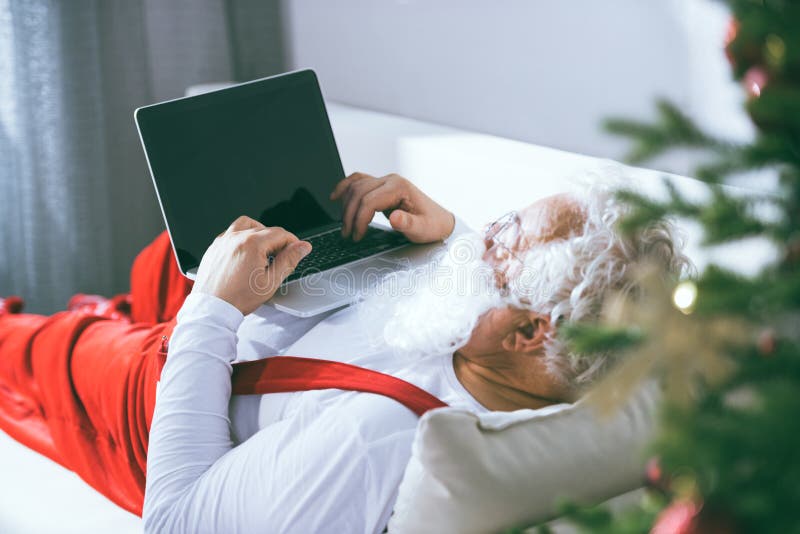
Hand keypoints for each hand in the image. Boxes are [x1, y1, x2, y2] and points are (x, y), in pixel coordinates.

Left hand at [192, 216, 311, 314]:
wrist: (212, 308)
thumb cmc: (238, 298)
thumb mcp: (270, 281)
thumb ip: (288, 260)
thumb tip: (302, 247)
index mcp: (252, 244)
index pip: (280, 233)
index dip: (293, 242)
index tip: (296, 250)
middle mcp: (236, 238)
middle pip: (265, 229)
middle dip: (277, 240)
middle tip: (281, 257)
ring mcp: (223, 241)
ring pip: (247, 225)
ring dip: (259, 232)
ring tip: (263, 249)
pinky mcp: (215, 247)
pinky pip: (232, 232)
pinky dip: (243, 237)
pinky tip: (246, 252)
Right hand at [330, 172, 455, 242]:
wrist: (439, 221)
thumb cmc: (432, 225)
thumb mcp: (423, 229)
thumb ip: (409, 224)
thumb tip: (395, 217)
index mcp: (399, 187)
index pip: (369, 200)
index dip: (359, 219)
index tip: (357, 236)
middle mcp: (390, 180)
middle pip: (358, 193)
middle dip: (349, 215)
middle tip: (348, 235)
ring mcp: (385, 181)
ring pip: (355, 187)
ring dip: (345, 205)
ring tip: (345, 226)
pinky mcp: (381, 186)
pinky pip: (358, 181)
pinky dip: (345, 188)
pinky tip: (335, 197)